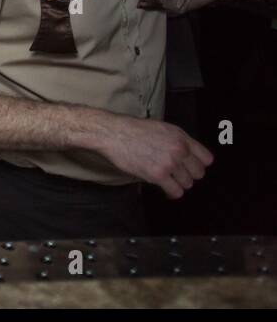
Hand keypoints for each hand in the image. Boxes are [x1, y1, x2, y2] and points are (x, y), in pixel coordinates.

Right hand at [99, 115, 213, 198]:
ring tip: (168, 180)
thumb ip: (178, 141)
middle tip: (176, 174)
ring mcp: (169, 163)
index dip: (198, 164)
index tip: (190, 167)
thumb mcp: (162, 128)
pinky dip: (171, 192)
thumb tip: (188, 155)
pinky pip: (176, 191)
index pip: (206, 158)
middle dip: (188, 175)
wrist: (114, 134)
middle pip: (199, 173)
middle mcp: (179, 150)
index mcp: (181, 137)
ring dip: (178, 184)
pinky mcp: (158, 175)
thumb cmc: (133, 130)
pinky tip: (165, 188)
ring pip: (187, 184)